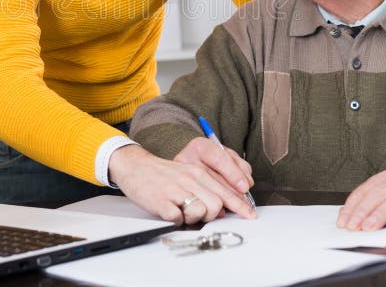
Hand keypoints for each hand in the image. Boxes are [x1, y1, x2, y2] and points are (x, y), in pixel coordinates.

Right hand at [108, 144, 255, 224]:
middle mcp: (189, 179)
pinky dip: (177, 220)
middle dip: (213, 214)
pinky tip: (171, 212)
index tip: (250, 215)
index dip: (240, 205)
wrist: (135, 167)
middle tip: (199, 213)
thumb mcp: (188, 174)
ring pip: (201, 211)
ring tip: (182, 210)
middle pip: (217, 204)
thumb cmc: (163, 175)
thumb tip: (222, 208)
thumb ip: (206, 187)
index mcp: (198, 172)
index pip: (226, 191)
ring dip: (194, 217)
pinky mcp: (161, 202)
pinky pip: (179, 218)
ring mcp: (175, 190)